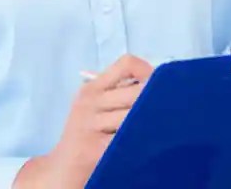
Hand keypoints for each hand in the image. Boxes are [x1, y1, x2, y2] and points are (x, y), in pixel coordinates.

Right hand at [12, 54, 153, 188]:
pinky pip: (128, 138)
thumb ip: (118, 89)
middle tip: (167, 105)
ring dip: (150, 121)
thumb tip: (158, 78)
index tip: (156, 83)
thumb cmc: (87, 132)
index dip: (146, 70)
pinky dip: (139, 138)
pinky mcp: (96, 148)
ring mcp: (91, 125)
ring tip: (156, 124)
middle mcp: (90, 103)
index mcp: (91, 89)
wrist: (64, 166)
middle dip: (155, 99)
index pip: (126, 64)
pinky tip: (143, 140)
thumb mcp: (93, 104)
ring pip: (135, 115)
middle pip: (137, 91)